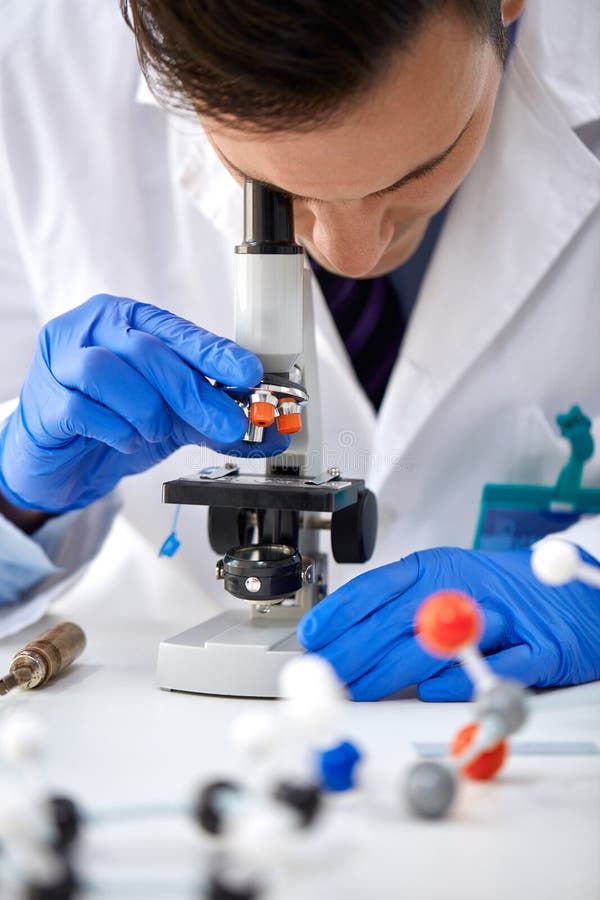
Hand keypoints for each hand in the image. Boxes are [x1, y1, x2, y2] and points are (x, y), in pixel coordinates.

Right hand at [0, 294, 289, 512]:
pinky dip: (115, 429)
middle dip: (194, 391)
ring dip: (146, 409)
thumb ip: (212, 418)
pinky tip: (125, 439)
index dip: (214, 351)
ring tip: (155, 431)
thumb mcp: (170, 416)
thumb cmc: (112, 420)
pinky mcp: (44, 402)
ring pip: (106, 371)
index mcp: (125, 320)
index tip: (249, 373)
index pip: (175, 329)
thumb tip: (267, 432)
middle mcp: (90, 330)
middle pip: (146, 349)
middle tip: (228, 423)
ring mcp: (60, 363)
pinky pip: (81, 409)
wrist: (60, 460)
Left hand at [297, 546, 599, 700]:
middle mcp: (466, 586)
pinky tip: (425, 693)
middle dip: (352, 651)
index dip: (340, 613)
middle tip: (323, 676)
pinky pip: (490, 670)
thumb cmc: (501, 594)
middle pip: (395, 620)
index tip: (312, 635)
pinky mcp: (538, 649)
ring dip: (389, 670)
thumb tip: (342, 635)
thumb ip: (401, 606)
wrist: (574, 595)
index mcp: (439, 567)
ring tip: (357, 689)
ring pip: (434, 645)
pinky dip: (455, 683)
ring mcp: (503, 617)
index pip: (377, 587)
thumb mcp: (445, 584)